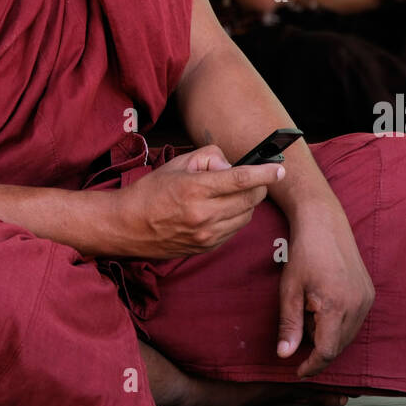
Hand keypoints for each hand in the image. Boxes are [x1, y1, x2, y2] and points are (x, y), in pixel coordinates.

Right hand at [115, 145, 281, 259]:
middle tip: (249, 178)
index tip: (279, 168)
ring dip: (246, 203)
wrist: (127, 226)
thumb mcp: (177, 164)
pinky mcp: (206, 248)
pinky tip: (219, 210)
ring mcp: (206, 235)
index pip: (240, 180)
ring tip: (226, 195)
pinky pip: (234, 231)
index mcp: (195, 189)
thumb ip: (209, 158)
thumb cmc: (151, 191)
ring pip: (246, 217)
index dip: (264, 173)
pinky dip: (235, 218)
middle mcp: (203, 215)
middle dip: (257, 186)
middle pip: (250, 200)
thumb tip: (231, 165)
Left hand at [277, 197, 374, 378]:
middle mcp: (357, 305)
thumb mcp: (289, 289)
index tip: (297, 371)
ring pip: (348, 336)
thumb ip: (288, 325)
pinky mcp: (369, 293)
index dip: (312, 366)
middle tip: (298, 325)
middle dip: (317, 347)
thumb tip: (284, 356)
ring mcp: (366, 299)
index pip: (327, 351)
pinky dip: (338, 323)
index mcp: (336, 306)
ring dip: (328, 334)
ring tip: (310, 308)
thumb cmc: (303, 254)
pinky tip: (322, 303)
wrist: (324, 223)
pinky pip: (355, 321)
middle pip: (339, 346)